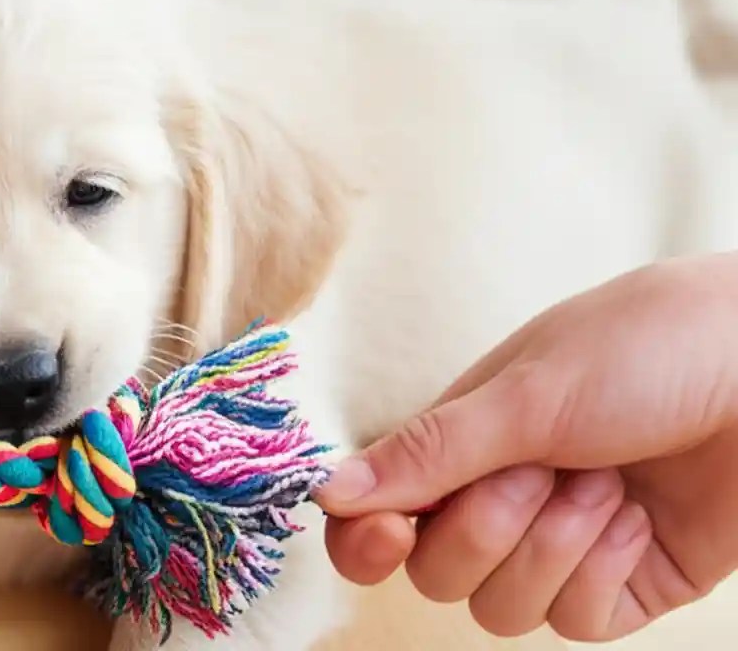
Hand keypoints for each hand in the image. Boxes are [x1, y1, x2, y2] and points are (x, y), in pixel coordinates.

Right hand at [317, 253, 737, 640]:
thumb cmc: (644, 348)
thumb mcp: (525, 394)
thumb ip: (425, 454)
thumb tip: (324, 492)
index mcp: (461, 445)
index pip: (379, 517)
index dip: (367, 541)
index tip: (387, 533)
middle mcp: (502, 498)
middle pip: (436, 574)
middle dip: (486, 531)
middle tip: (540, 474)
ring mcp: (562, 545)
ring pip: (500, 610)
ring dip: (550, 549)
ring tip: (604, 486)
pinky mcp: (623, 583)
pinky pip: (573, 620)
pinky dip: (600, 571)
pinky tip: (635, 518)